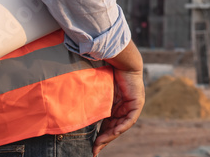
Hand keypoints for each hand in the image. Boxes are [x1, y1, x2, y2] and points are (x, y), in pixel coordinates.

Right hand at [93, 41, 144, 155]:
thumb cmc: (107, 71)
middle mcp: (123, 108)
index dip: (100, 135)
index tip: (91, 145)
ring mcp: (131, 106)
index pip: (107, 124)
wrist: (121, 60)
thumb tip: (72, 106)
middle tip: (94, 150)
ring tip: (99, 144)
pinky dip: (121, 127)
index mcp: (114, 105)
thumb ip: (92, 101)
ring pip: (121, 126)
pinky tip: (113, 133)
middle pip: (114, 128)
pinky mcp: (137, 104)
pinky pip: (129, 120)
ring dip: (110, 136)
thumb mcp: (98, 91)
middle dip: (104, 140)